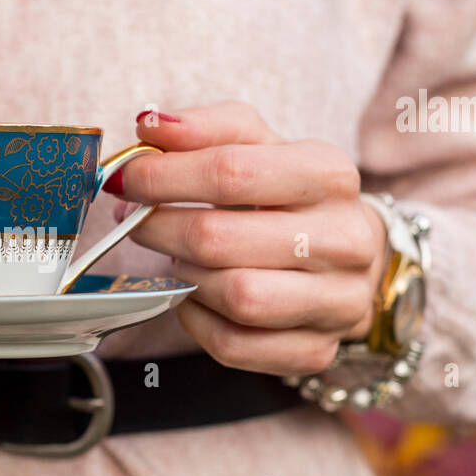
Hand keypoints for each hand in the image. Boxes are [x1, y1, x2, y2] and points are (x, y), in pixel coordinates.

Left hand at [111, 104, 388, 375]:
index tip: (126, 179)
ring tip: (179, 258)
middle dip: (160, 229)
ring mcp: (337, 301)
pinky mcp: (317, 350)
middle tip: (138, 222)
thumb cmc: (289, 197)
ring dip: (186, 278)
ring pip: (233, 297)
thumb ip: (206, 129)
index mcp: (329, 175)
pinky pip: (234, 345)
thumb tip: (149, 124)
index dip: (162, 176)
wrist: (349, 256)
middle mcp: (344, 239)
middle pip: (219, 239)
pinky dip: (198, 322)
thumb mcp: (259, 146)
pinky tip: (196, 297)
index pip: (231, 172)